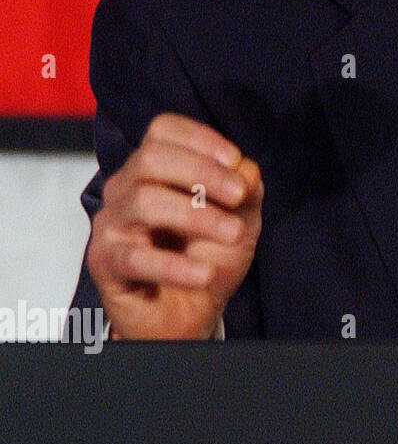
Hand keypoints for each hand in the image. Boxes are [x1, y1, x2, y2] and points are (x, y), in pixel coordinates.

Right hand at [86, 113, 261, 338]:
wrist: (190, 313)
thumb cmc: (207, 256)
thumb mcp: (241, 217)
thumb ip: (246, 190)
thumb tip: (245, 170)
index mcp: (154, 169)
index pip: (164, 130)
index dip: (201, 140)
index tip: (235, 161)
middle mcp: (126, 189)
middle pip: (152, 158)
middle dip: (203, 173)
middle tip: (239, 196)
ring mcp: (112, 224)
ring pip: (145, 201)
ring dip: (198, 217)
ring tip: (233, 235)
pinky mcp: (105, 262)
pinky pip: (135, 258)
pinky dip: (175, 265)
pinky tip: (205, 273)